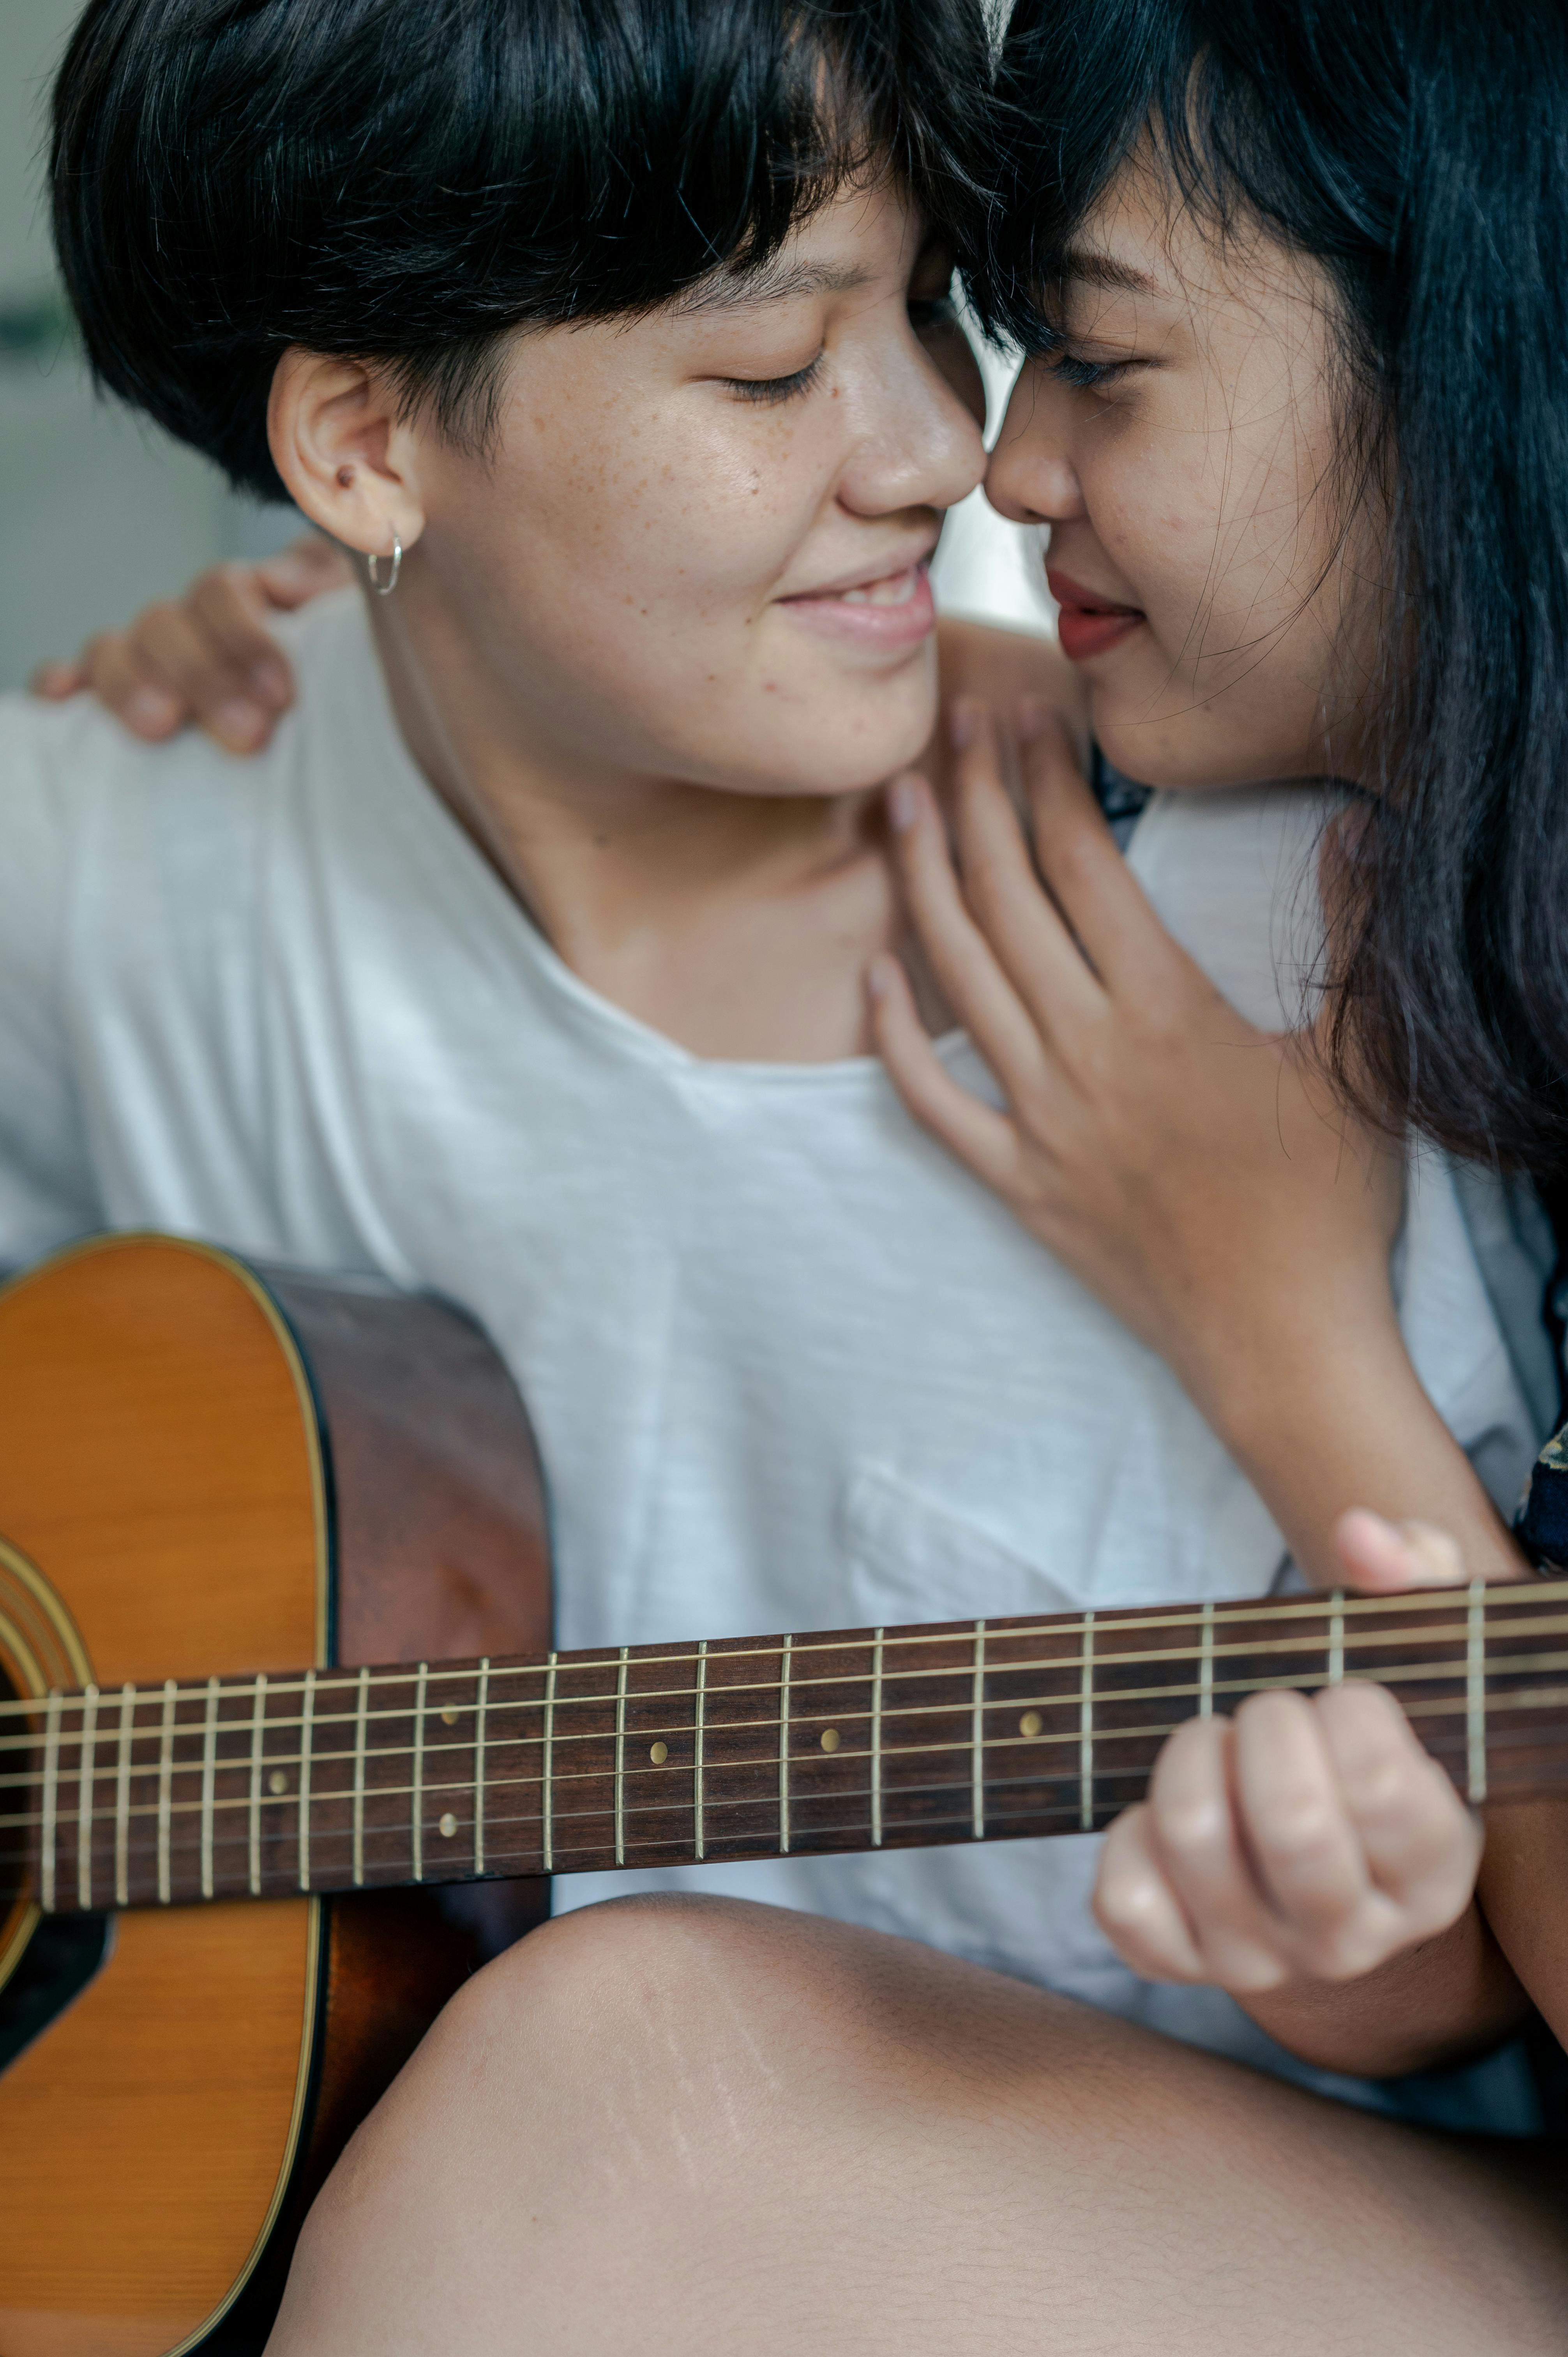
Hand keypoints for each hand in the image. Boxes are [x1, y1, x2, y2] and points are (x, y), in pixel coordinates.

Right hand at [29, 534, 347, 752]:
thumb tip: (283, 583)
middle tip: (247, 737)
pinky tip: (65, 697)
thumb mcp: (353, 626)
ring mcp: (150, 659)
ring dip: (132, 684)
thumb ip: (328, 590)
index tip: (282, 696)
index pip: (222, 591)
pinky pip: (74, 680)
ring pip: (115, 648)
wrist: (360, 726)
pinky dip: (63, 684)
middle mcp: (189, 622)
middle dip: (202, 678)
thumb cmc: (349, 674)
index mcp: (245, 598)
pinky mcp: (118, 699)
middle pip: (165, 623)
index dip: (246, 637)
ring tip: (161, 729)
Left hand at [867, 700, 1403, 1442]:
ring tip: (901, 804)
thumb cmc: (1329, 1201)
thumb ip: (1353, 938)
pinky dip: (895, 1038)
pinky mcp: (1015, 1183)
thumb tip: (1353, 829)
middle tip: (955, 724)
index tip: (1028, 716)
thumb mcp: (1365, 1058)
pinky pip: (930, 1102)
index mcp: (1168, 1011)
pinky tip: (875, 977)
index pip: (1084, 863)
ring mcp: (1040, 1121)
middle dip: (973, 797)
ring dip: (920, 882)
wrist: (1282, 1341)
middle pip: (1005, 898)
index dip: (1048, 777)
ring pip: (957, 978)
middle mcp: (1087, 1055)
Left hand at [1092, 1511, 1510, 1996]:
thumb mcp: (1421, 1666)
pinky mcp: (1177, 1960)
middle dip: (1265, 1726)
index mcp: (1432, 1873)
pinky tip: (1162, 1802)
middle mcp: (1353, 1937)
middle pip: (1293, 1827)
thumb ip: (1416, 1581)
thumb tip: (1361, 1534)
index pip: (1387, 1790)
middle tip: (1269, 1705)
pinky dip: (1129, 1829)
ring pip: (1197, 1845)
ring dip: (1190, 1754)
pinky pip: (1126, 1901)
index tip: (1343, 1692)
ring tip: (1215, 1731)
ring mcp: (1261, 1960)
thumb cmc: (1371, 1740)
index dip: (1352, 1711)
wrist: (1326, 1858)